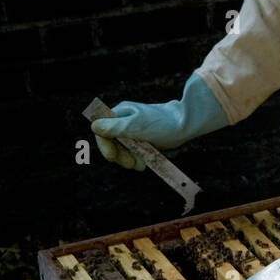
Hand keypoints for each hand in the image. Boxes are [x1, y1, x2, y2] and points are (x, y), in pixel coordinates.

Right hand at [90, 73, 227, 168]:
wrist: (185, 125)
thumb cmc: (161, 124)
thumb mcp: (135, 126)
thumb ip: (114, 127)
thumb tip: (94, 126)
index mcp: (119, 113)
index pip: (100, 130)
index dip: (104, 145)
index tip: (112, 157)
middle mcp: (123, 121)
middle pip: (110, 142)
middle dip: (119, 156)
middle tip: (131, 165)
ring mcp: (132, 130)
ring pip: (121, 150)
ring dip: (129, 160)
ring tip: (140, 165)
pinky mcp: (141, 139)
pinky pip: (133, 152)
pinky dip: (137, 159)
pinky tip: (144, 163)